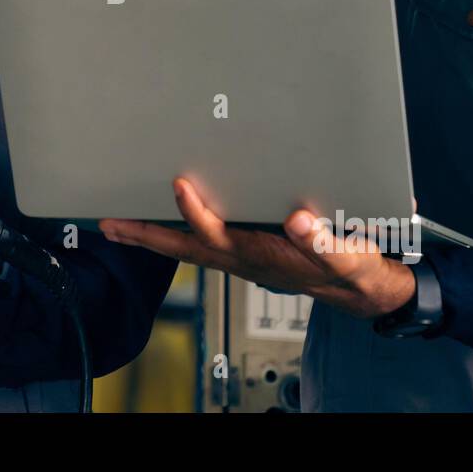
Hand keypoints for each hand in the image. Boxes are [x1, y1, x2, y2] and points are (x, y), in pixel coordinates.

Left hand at [99, 178, 415, 318]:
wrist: (364, 288)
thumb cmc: (353, 270)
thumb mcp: (349, 257)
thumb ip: (325, 242)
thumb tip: (298, 221)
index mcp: (262, 255)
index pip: (217, 234)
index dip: (195, 212)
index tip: (179, 184)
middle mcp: (243, 258)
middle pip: (183, 247)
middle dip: (144, 235)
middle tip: (108, 224)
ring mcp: (241, 257)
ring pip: (187, 247)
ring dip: (152, 236)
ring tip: (119, 223)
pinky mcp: (246, 250)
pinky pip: (200, 243)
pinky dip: (175, 234)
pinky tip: (162, 223)